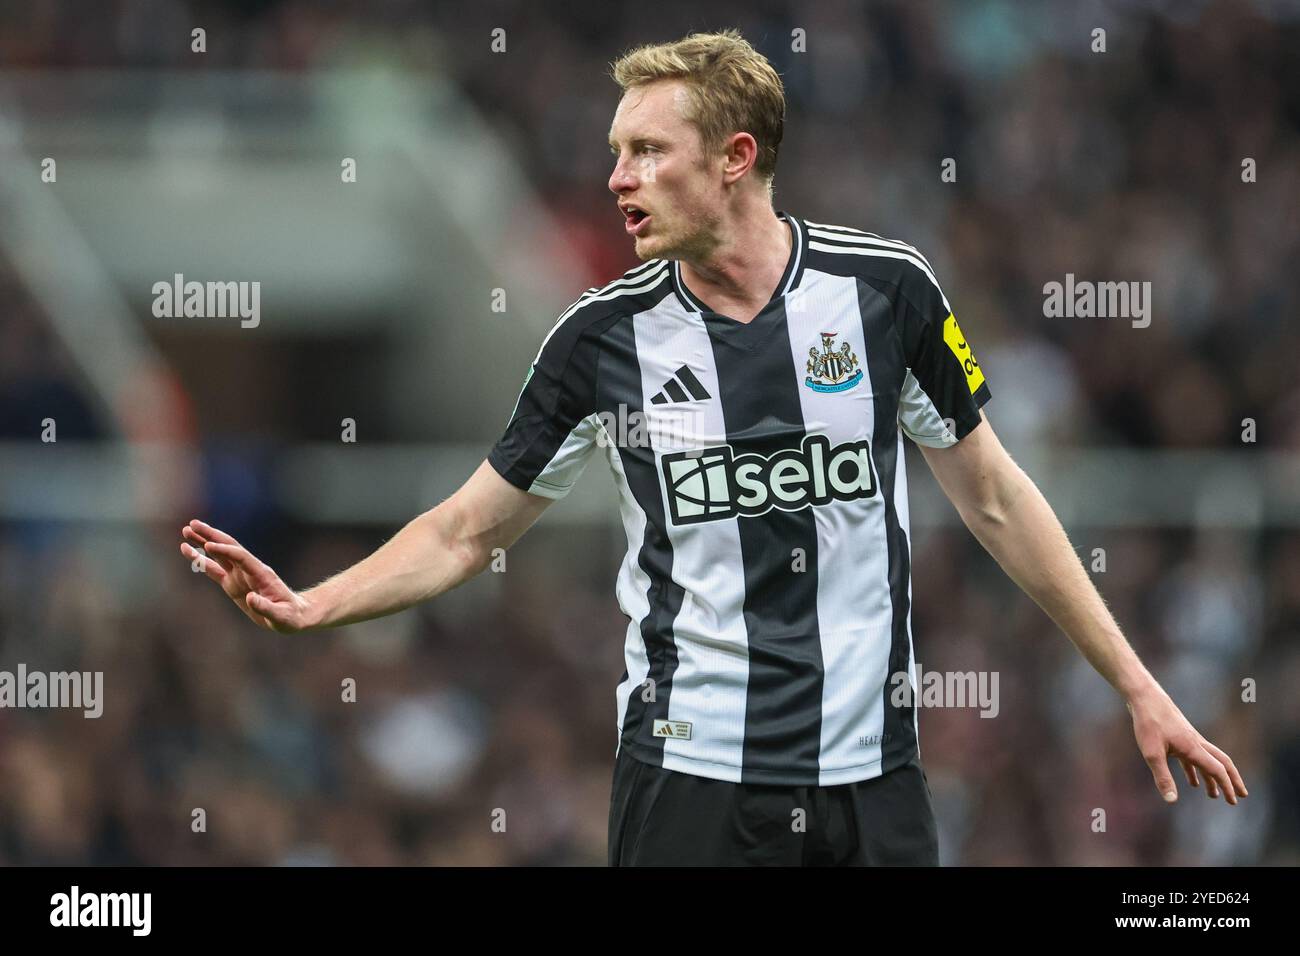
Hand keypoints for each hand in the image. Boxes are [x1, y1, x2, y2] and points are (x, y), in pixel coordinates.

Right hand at [180, 520, 315, 632]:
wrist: (293, 615)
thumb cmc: (289, 616)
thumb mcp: (280, 616)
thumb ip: (266, 608)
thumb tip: (250, 599)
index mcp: (261, 574)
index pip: (241, 557)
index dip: (226, 551)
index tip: (208, 545)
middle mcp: (249, 570)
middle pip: (229, 548)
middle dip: (211, 536)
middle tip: (192, 524)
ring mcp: (239, 576)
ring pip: (219, 555)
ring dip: (203, 542)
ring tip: (186, 531)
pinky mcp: (232, 584)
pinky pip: (214, 569)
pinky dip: (201, 561)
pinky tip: (188, 551)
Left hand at [1127, 685, 1247, 804]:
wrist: (1144, 696)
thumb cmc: (1148, 723)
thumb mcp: (1152, 753)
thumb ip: (1163, 777)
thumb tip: (1172, 801)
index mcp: (1193, 748)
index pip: (1217, 770)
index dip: (1227, 786)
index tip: (1233, 800)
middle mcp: (1196, 743)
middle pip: (1222, 763)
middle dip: (1232, 781)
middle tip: (1241, 796)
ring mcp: (1188, 738)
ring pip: (1207, 760)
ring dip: (1212, 778)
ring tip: (1213, 796)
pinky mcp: (1179, 736)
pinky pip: (1192, 757)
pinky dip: (1195, 771)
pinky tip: (1193, 782)